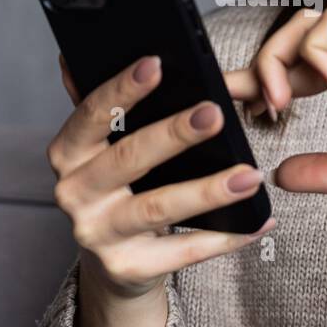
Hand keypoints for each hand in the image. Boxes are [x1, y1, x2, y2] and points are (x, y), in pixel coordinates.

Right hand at [49, 53, 275, 301]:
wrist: (113, 264)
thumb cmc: (117, 190)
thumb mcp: (101, 150)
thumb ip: (99, 108)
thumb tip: (73, 58)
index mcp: (67, 154)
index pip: (91, 115)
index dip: (122, 89)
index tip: (156, 63)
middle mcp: (74, 194)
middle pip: (129, 158)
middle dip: (174, 134)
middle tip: (215, 114)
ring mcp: (99, 235)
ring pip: (159, 208)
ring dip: (208, 190)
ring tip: (250, 174)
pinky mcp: (128, 269)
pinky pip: (184, 251)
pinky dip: (226, 237)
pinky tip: (259, 221)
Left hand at [225, 7, 326, 225]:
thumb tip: (282, 174)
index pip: (300, 66)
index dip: (261, 79)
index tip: (238, 106)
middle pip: (294, 37)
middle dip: (257, 67)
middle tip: (248, 108)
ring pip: (305, 23)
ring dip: (278, 60)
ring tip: (278, 105)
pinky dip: (307, 53)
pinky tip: (312, 91)